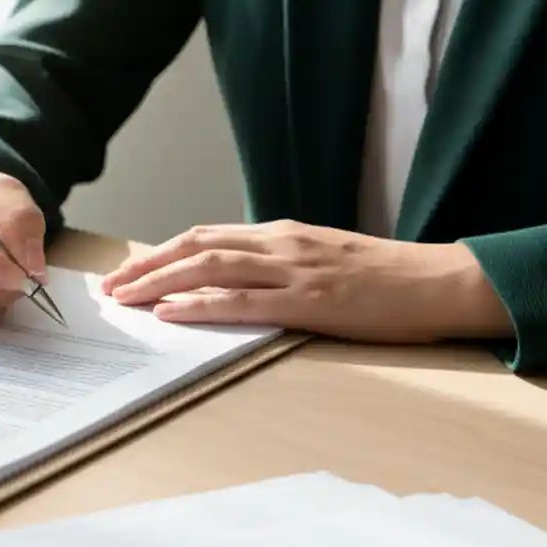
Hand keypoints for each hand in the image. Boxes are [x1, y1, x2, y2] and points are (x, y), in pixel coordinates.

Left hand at [101, 220, 512, 341]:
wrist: (437, 282)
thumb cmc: (380, 277)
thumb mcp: (318, 258)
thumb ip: (273, 264)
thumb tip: (225, 277)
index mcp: (280, 234)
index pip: (205, 236)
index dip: (159, 252)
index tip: (126, 269)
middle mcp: (280, 244)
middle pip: (196, 246)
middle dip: (146, 266)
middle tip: (108, 287)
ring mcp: (294, 270)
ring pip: (210, 268)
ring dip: (159, 283)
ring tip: (124, 299)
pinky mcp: (310, 301)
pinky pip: (243, 302)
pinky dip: (201, 305)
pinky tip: (171, 312)